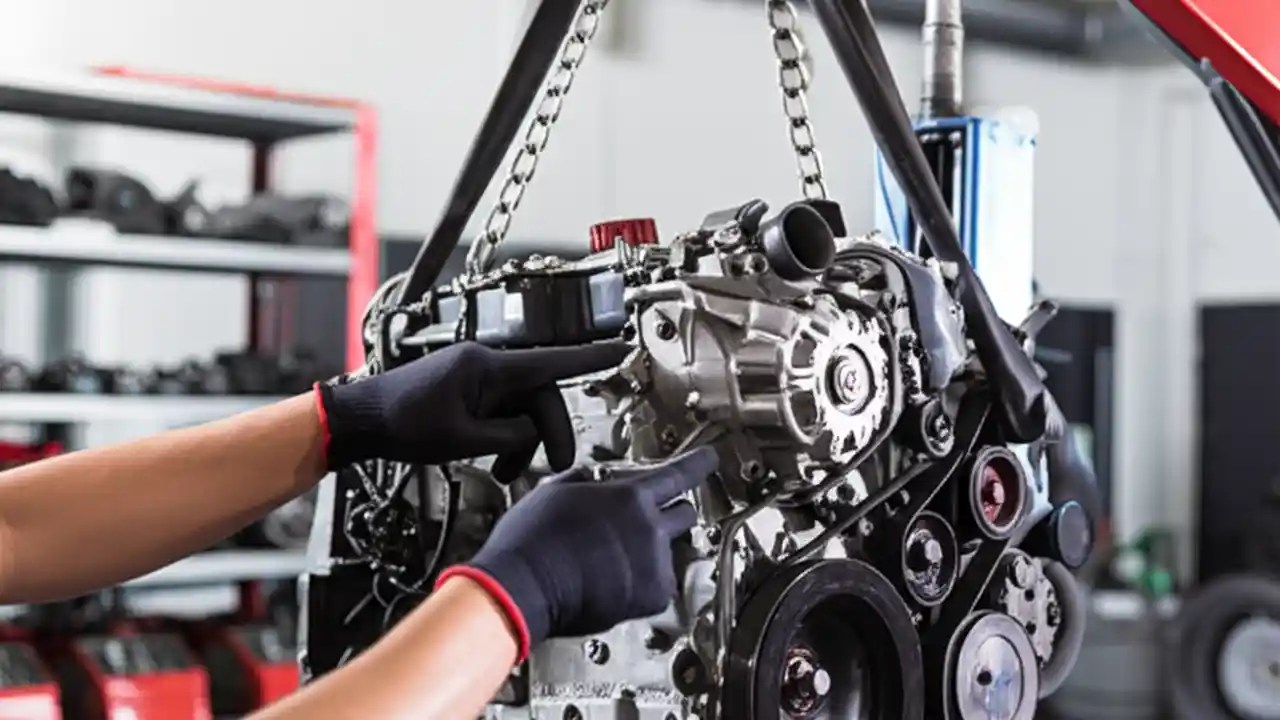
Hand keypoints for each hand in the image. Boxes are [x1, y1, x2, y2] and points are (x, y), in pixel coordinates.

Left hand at [315, 341, 630, 479]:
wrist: (362, 420)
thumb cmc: (400, 424)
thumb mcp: (461, 439)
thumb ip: (507, 436)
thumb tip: (533, 435)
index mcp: (488, 367)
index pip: (551, 361)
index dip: (591, 357)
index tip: (622, 348)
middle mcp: (487, 366)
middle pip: (539, 398)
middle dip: (546, 435)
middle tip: (553, 469)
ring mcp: (477, 378)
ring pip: (521, 411)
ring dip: (521, 444)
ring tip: (505, 475)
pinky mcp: (468, 391)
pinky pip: (502, 413)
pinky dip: (504, 439)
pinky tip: (492, 461)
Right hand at [435, 447, 718, 660]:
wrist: (523, 585)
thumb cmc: (532, 540)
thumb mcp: (557, 492)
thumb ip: (589, 483)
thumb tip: (597, 482)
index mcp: (629, 497)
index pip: (678, 474)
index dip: (698, 464)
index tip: (711, 458)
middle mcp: (650, 527)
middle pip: (684, 513)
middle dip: (670, 513)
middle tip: (646, 523)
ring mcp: (653, 563)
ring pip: (665, 553)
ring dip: (648, 554)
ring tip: (606, 564)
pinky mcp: (651, 596)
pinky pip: (656, 586)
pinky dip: (639, 586)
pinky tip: (608, 584)